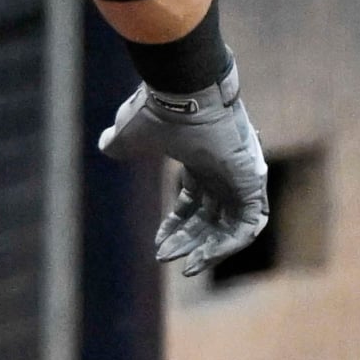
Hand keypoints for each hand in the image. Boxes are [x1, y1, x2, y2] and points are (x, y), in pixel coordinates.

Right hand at [98, 69, 270, 275]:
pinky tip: (204, 257)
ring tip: (186, 266)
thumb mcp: (131, 133)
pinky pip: (247, 227)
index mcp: (200, 160)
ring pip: (230, 227)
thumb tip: (107, 146)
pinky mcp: (252, 185)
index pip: (193, 202)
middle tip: (166, 259)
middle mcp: (222, 172)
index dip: (175, 226)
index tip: (158, 244)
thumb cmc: (158, 110)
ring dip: (209, 250)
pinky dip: (228, 246)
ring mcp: (240, 179)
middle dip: (189, 242)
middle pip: (210, 218)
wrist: (185, 93)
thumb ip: (120, 143)